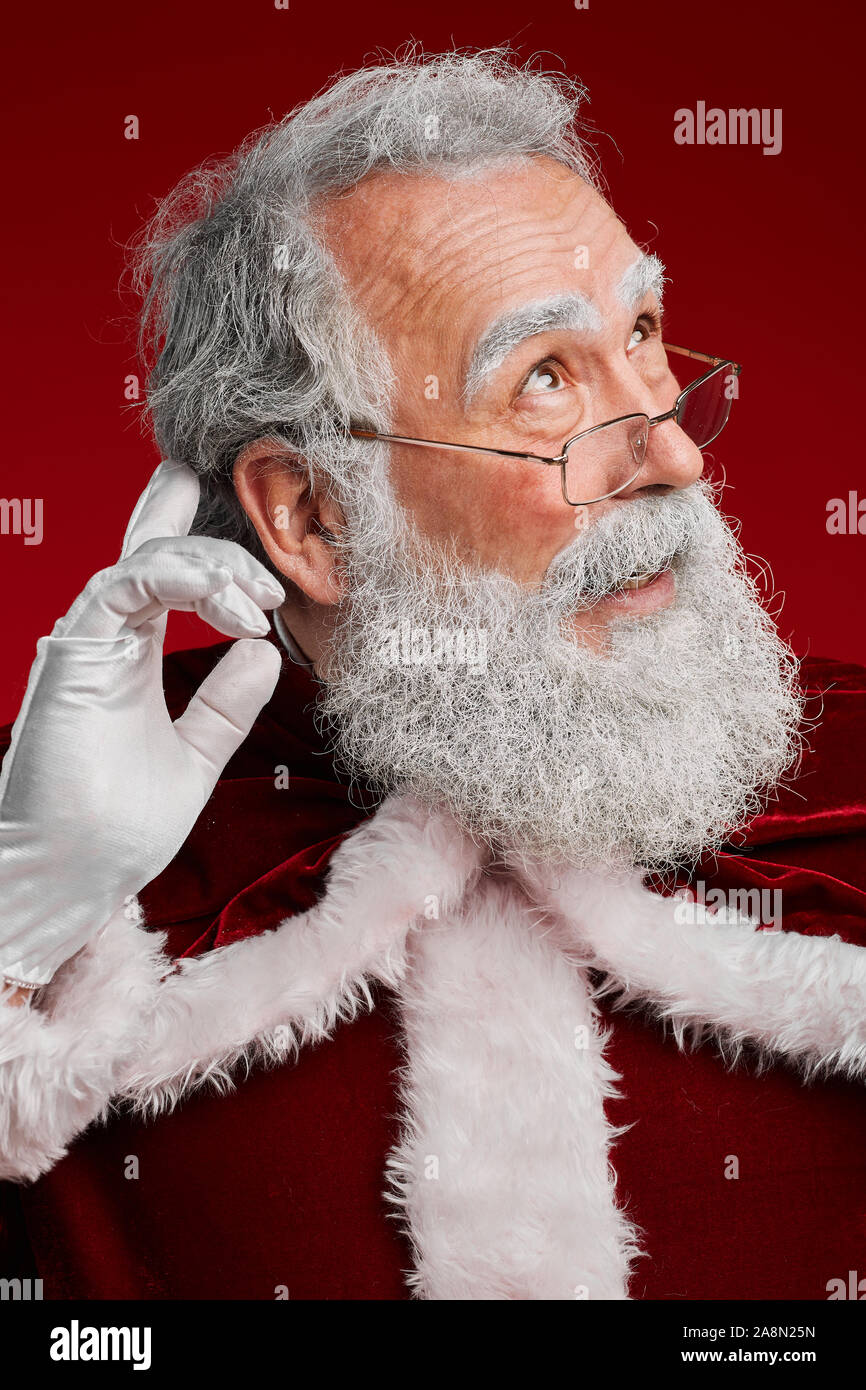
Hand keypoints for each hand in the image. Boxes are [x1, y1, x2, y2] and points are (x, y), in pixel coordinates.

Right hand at [0, 461, 284, 988]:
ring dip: (211, 567)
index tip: (237, 525)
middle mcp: (106, 640)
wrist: (75, 875)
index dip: (189, 532)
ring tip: (258, 600)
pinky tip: (226, 602)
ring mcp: (89, 643)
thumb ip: (224, 707)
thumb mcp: (195, 757)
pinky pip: (124, 587)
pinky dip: (179, 579)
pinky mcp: (75, 655)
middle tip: (269, 582)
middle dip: (217, 548)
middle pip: (154, 552)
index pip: (158, 575)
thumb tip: (265, 656)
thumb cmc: (117, 828)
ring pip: (145, 560)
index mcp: (130, 655)